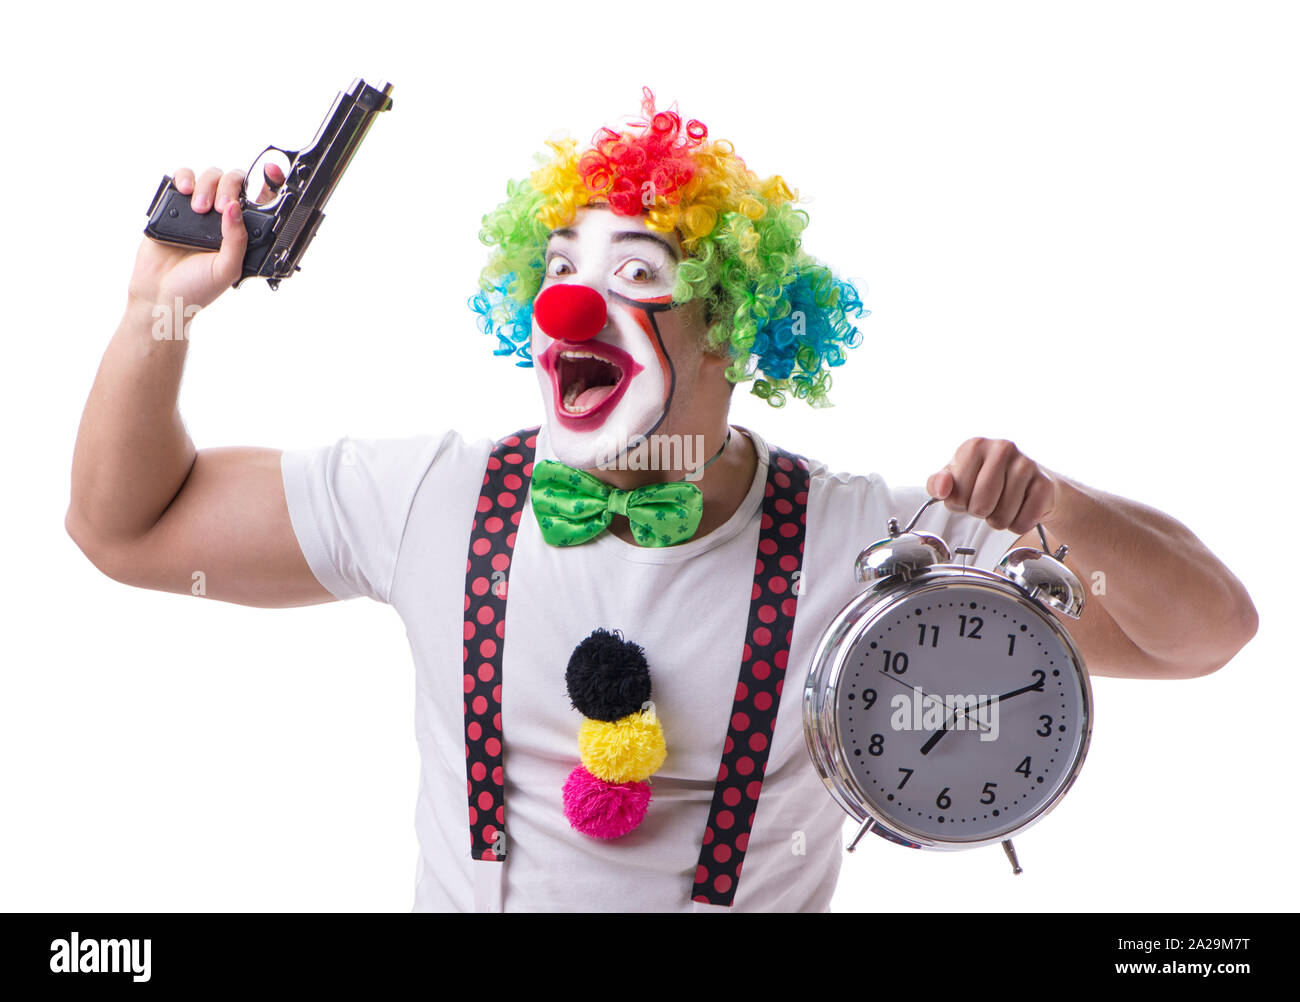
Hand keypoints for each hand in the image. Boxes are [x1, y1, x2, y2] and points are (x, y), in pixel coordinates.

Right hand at [126, 161, 284, 315]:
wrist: (158, 294)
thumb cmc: (196, 288)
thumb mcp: (227, 269)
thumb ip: (237, 240)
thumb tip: (236, 208)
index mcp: (241, 232)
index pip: (260, 202)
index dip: (269, 184)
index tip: (272, 172)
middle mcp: (222, 218)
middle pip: (233, 182)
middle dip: (230, 188)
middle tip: (220, 208)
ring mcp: (198, 209)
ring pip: (210, 176)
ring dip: (207, 186)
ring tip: (198, 209)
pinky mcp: (174, 205)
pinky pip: (182, 177)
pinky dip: (185, 177)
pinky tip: (185, 192)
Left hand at [926, 437, 1061, 535]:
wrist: (1031, 483)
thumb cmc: (987, 481)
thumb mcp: (956, 480)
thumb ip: (937, 484)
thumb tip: (942, 488)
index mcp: (974, 446)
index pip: (955, 494)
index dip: (959, 503)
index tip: (968, 493)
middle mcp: (1001, 448)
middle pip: (979, 506)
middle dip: (980, 512)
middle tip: (987, 501)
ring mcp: (1026, 464)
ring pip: (1001, 517)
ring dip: (999, 519)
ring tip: (1004, 504)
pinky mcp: (1045, 484)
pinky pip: (1022, 522)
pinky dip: (1018, 524)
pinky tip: (1021, 508)